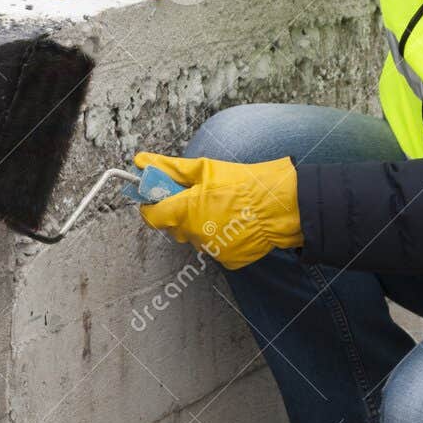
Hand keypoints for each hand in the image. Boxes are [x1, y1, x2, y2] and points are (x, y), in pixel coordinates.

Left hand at [133, 152, 303, 269]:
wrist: (281, 205)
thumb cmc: (244, 184)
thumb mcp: (205, 169)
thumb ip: (170, 168)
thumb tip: (141, 161)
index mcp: (184, 211)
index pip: (151, 216)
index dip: (151, 205)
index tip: (159, 196)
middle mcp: (194, 234)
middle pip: (173, 227)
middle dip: (179, 213)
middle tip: (197, 196)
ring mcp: (211, 250)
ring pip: (194, 237)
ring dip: (200, 225)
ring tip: (221, 208)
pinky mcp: (227, 260)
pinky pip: (214, 248)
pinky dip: (219, 237)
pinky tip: (233, 222)